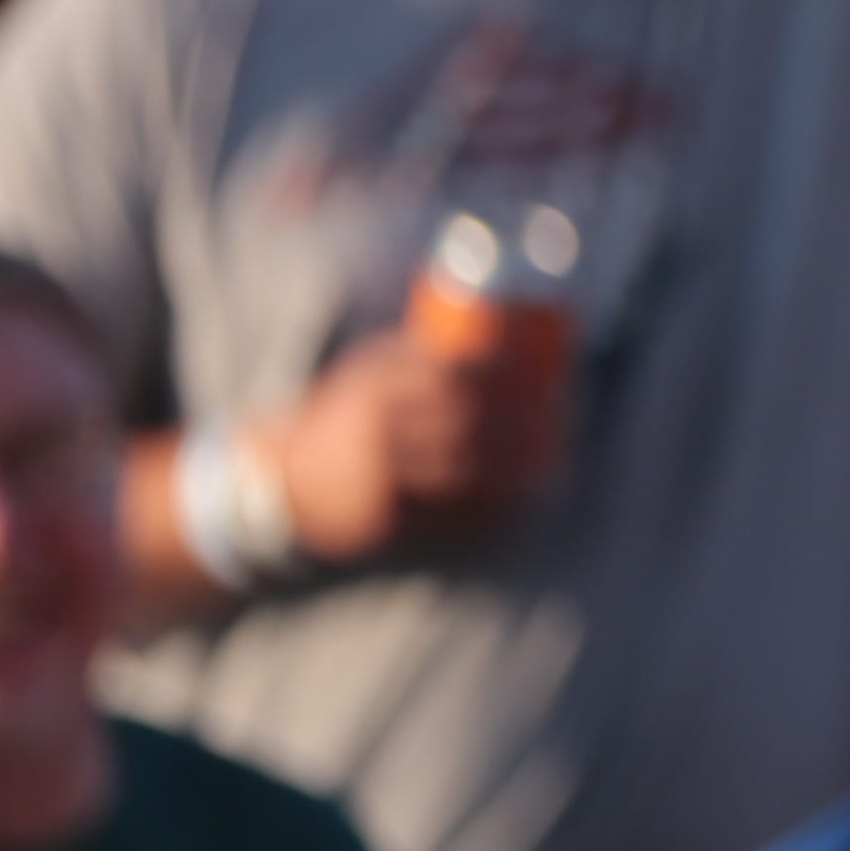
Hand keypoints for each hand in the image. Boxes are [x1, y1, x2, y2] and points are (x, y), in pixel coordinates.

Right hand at [272, 326, 566, 561]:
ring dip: (518, 464)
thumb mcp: (366, 373)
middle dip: (524, 419)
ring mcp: (381, 474)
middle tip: (564, 417)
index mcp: (376, 383)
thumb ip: (417, 354)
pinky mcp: (386, 517)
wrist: (285, 486)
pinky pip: (450, 510)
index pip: (455, 372)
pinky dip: (493, 502)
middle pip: (470, 419)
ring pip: (467, 468)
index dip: (507, 374)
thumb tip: (497, 333)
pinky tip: (522, 494)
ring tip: (555, 456)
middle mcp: (378, 426)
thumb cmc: (342, 419)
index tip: (545, 375)